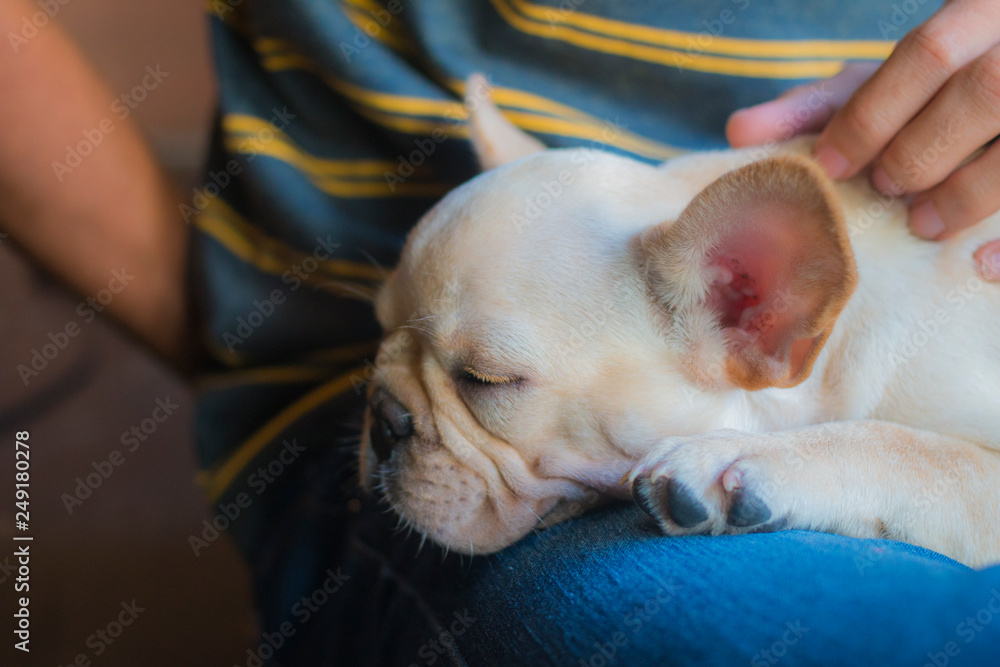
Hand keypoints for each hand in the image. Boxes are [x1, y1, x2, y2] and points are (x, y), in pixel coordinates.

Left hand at [726, 0, 999, 281]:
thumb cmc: (928, 93)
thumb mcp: (875, 89)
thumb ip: (814, 107)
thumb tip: (736, 132)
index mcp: (980, 12)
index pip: (928, 53)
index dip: (873, 114)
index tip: (832, 165)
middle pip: (986, 89)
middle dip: (923, 149)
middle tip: (885, 188)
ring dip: (970, 190)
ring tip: (921, 223)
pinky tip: (981, 267)